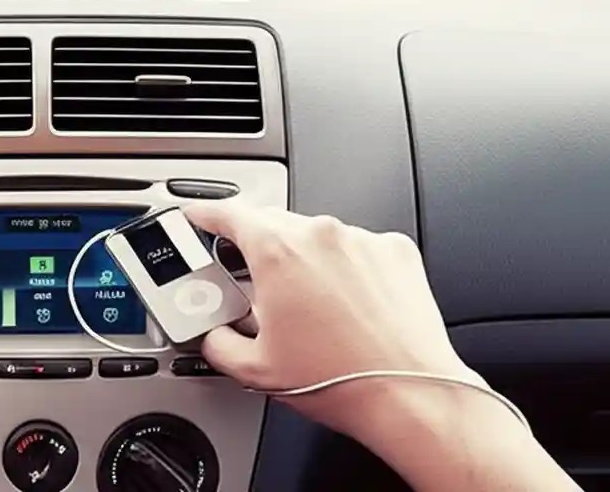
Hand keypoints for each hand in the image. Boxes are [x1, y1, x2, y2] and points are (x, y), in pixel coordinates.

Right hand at [186, 202, 477, 439]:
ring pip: (317, 237)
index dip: (206, 213)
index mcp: (278, 252)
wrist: (410, 397)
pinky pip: (357, 248)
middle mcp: (321, 235)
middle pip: (273, 223)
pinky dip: (346, 268)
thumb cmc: (342, 381)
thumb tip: (214, 335)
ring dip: (306, 262)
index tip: (199, 215)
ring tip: (312, 310)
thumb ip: (217, 341)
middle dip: (258, 249)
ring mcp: (362, 240)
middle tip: (256, 284)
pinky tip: (348, 306)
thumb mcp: (254, 369)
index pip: (228, 212)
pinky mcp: (396, 252)